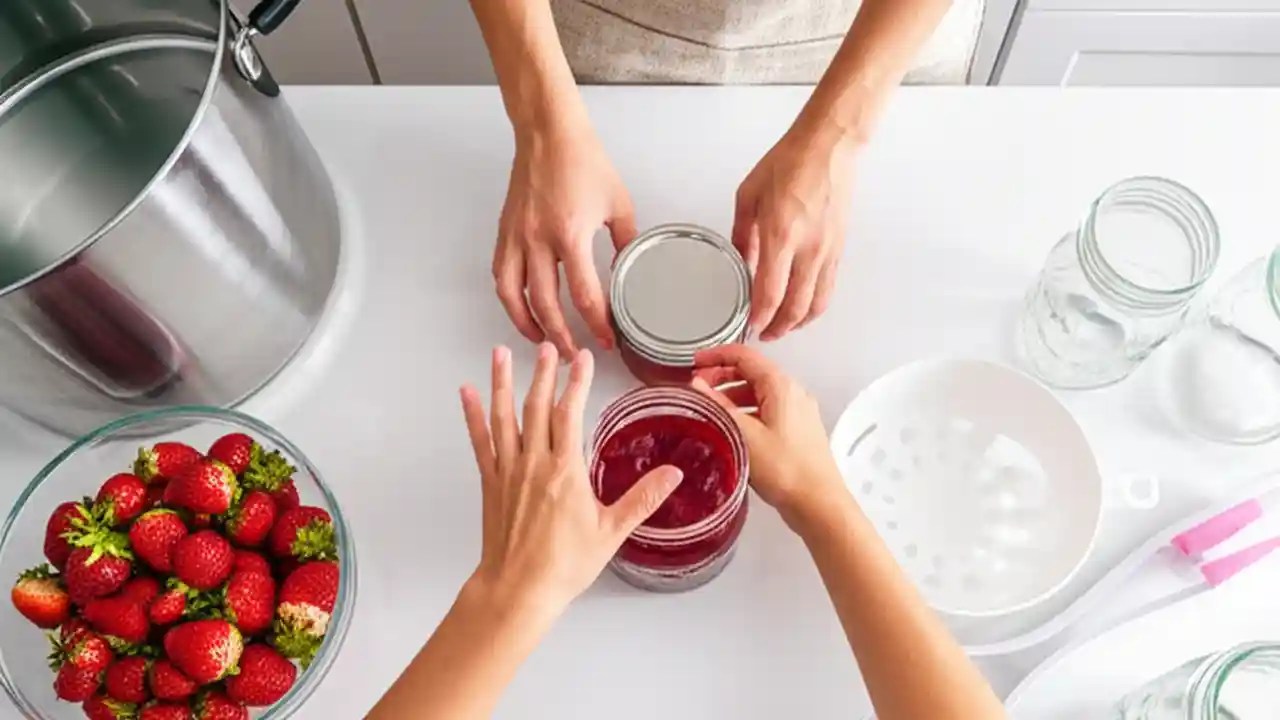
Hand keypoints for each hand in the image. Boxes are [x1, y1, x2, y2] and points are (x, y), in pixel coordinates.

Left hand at [460, 344, 682, 615]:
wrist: (518, 590)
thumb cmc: (563, 565)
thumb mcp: (612, 532)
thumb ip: (642, 498)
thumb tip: (673, 474)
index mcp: (565, 472)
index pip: (570, 414)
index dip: (576, 383)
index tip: (582, 359)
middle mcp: (533, 464)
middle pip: (536, 407)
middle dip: (543, 373)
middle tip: (548, 346)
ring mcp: (508, 471)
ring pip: (504, 417)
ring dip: (503, 383)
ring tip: (501, 354)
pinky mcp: (490, 482)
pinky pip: (480, 441)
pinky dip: (472, 415)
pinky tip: (466, 394)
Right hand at [494, 123, 636, 357]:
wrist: (548, 133)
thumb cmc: (583, 161)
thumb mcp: (618, 204)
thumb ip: (623, 242)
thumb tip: (628, 270)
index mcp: (570, 234)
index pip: (584, 294)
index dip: (596, 324)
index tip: (606, 340)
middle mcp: (538, 240)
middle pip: (545, 305)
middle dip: (562, 336)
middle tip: (574, 354)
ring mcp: (516, 237)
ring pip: (513, 296)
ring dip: (528, 325)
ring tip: (543, 341)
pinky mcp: (504, 232)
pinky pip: (501, 275)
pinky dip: (509, 299)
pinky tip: (521, 309)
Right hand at [691, 345, 846, 526]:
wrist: (819, 504)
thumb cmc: (785, 470)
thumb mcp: (744, 435)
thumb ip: (718, 407)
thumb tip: (697, 384)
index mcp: (781, 386)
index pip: (745, 355)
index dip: (716, 354)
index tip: (694, 361)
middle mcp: (793, 393)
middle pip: (753, 372)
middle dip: (723, 375)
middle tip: (698, 387)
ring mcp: (798, 412)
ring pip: (760, 392)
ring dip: (733, 395)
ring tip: (709, 409)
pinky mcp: (798, 430)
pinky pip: (768, 410)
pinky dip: (747, 411)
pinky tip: (732, 428)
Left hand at [733, 125, 856, 340]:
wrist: (829, 147)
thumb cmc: (790, 162)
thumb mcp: (749, 196)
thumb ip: (742, 234)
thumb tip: (740, 260)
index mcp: (781, 235)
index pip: (770, 293)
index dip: (759, 317)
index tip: (749, 327)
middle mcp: (808, 248)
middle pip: (795, 307)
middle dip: (778, 328)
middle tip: (764, 334)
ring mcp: (827, 250)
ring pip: (816, 303)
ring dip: (799, 322)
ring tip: (783, 328)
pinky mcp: (839, 247)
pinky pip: (828, 287)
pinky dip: (815, 305)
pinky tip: (804, 306)